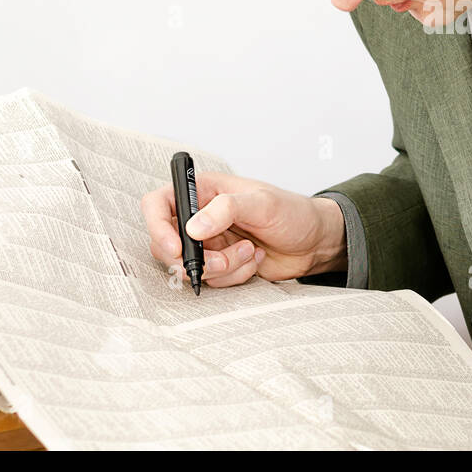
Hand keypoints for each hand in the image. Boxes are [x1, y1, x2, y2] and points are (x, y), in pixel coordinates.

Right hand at [141, 171, 346, 288]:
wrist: (314, 241)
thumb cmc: (293, 212)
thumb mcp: (263, 203)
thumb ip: (227, 209)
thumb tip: (193, 227)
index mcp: (203, 192)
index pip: (158, 203)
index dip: (156, 226)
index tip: (176, 246)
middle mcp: (200, 217)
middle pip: (166, 244)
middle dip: (195, 259)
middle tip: (222, 259)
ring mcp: (208, 243)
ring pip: (189, 266)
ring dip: (222, 267)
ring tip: (250, 251)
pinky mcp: (220, 264)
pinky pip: (211, 279)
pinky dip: (233, 275)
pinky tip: (254, 259)